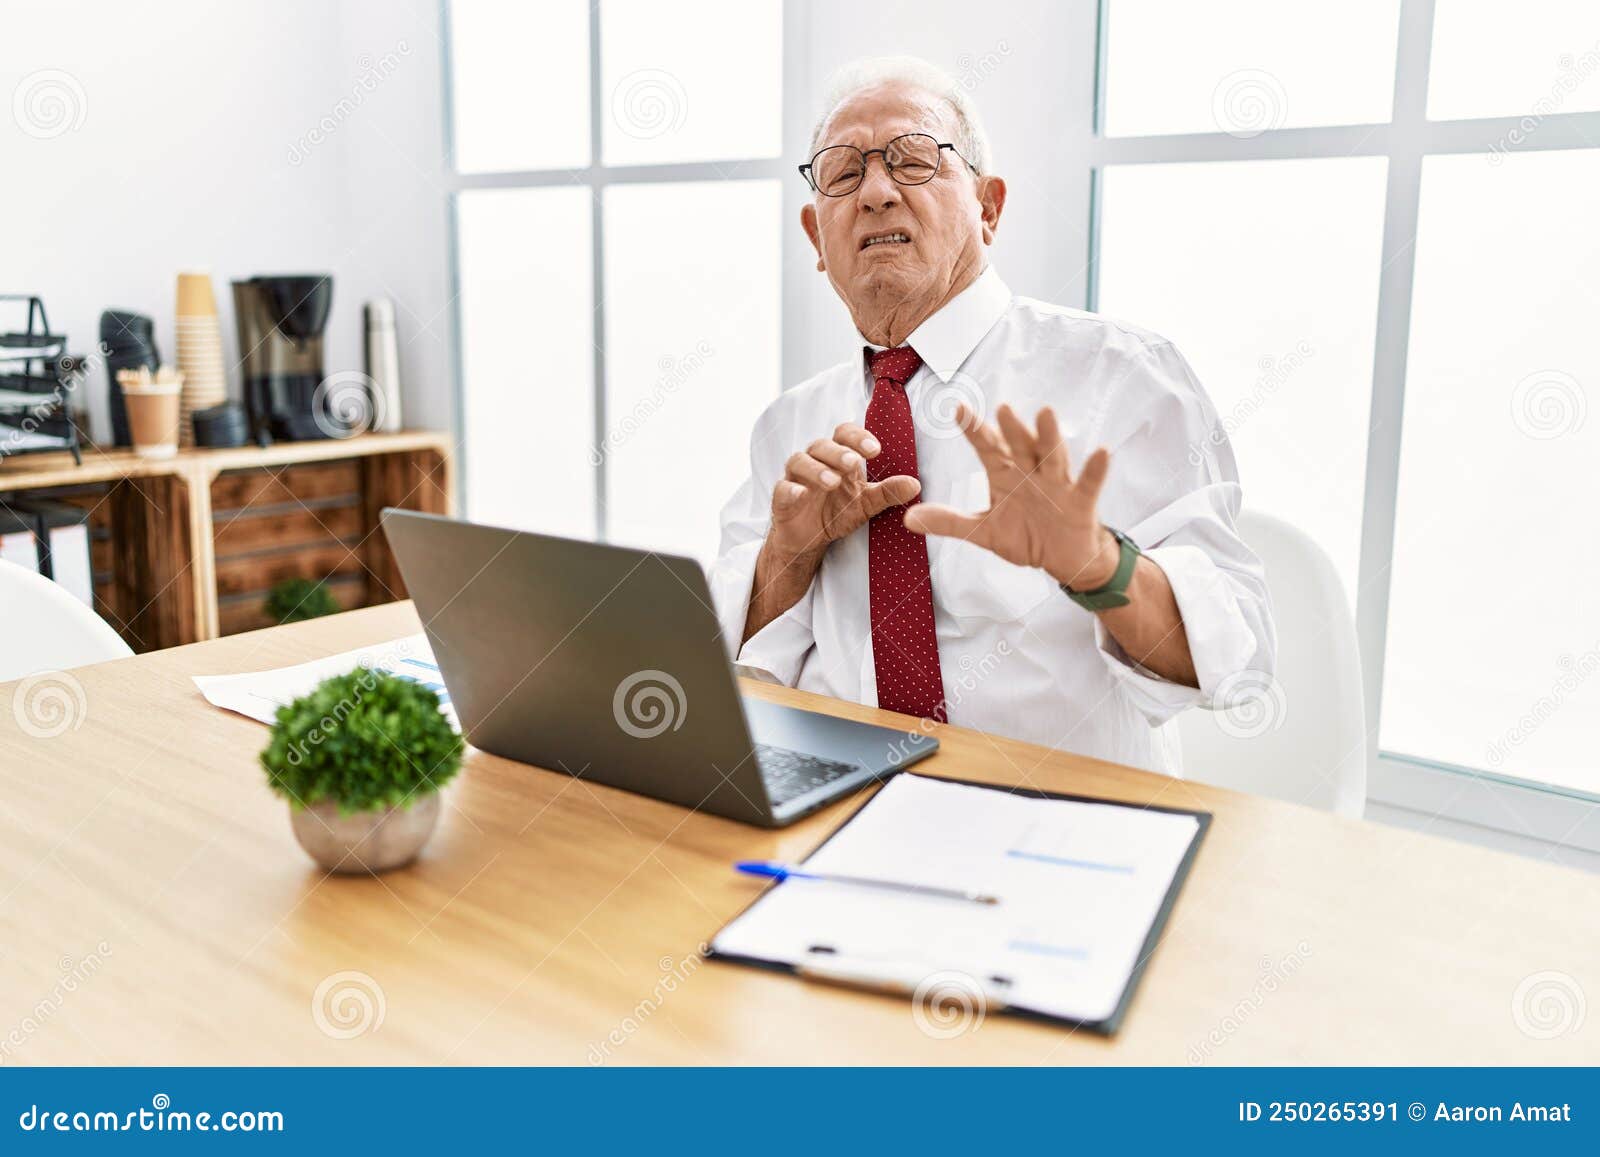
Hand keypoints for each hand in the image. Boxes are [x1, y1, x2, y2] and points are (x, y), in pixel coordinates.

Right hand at [766, 422, 921, 563]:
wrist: (809, 540)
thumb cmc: (837, 512)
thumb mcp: (866, 504)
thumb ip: (888, 493)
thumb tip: (915, 484)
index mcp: (836, 458)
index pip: (844, 434)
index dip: (857, 437)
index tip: (875, 450)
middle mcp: (814, 462)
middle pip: (820, 445)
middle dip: (838, 452)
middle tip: (854, 464)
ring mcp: (795, 479)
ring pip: (799, 461)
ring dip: (816, 469)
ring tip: (833, 481)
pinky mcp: (781, 499)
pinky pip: (781, 489)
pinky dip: (791, 490)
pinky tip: (801, 494)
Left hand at [903, 403, 1119, 589]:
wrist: (1062, 559)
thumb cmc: (1025, 536)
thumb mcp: (983, 531)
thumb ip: (950, 522)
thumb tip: (909, 518)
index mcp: (1006, 475)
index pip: (988, 447)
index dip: (975, 430)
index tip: (958, 409)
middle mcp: (1031, 472)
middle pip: (1019, 446)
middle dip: (1011, 429)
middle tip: (1001, 408)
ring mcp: (1057, 484)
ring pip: (1052, 457)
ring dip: (1049, 436)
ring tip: (1045, 413)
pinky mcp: (1080, 502)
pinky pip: (1088, 483)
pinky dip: (1094, 469)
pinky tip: (1101, 452)